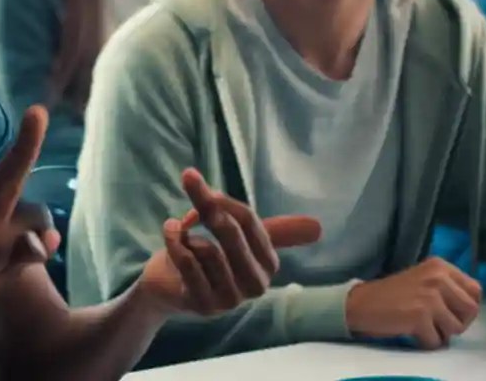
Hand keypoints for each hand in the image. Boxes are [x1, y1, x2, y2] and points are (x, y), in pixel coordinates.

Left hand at [141, 169, 320, 315]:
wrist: (167, 287)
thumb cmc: (203, 256)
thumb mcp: (234, 237)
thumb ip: (263, 225)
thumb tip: (319, 226)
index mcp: (268, 264)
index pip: (250, 221)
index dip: (222, 199)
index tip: (195, 179)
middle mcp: (256, 285)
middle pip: (231, 232)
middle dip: (206, 204)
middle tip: (188, 180)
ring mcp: (231, 299)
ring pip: (207, 248)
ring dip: (183, 232)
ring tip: (176, 230)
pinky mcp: (204, 306)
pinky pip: (188, 263)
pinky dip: (173, 242)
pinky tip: (170, 235)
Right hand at [345, 257, 481, 348]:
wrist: (361, 303)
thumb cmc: (393, 294)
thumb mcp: (424, 279)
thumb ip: (448, 287)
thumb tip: (472, 307)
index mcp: (440, 266)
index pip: (476, 290)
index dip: (465, 306)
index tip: (449, 310)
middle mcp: (437, 277)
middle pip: (471, 310)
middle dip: (457, 322)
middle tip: (437, 322)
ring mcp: (429, 296)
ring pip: (456, 328)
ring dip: (441, 333)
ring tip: (422, 325)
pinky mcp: (420, 316)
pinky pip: (437, 341)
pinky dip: (425, 342)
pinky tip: (411, 331)